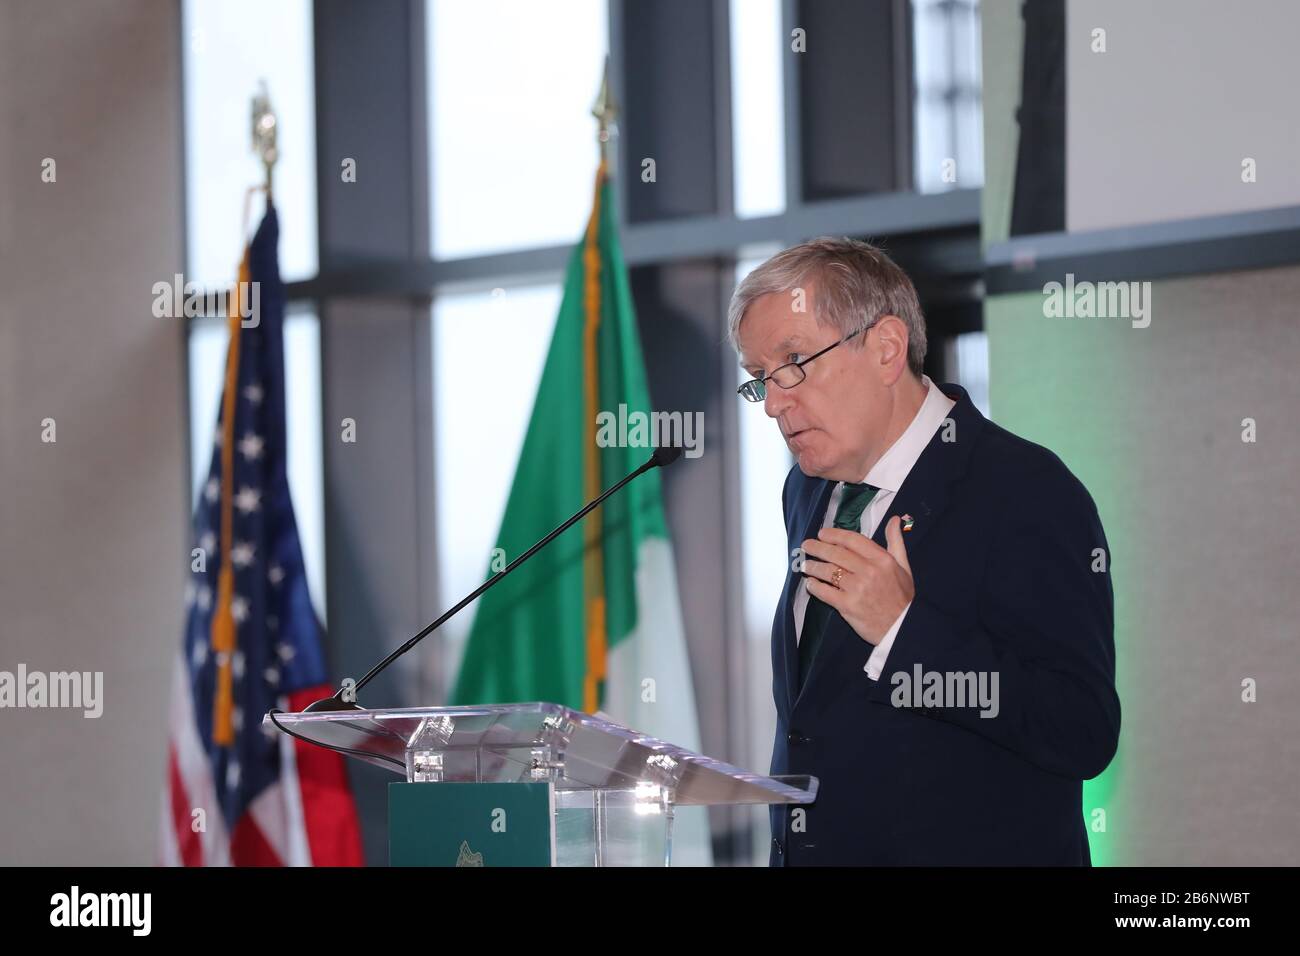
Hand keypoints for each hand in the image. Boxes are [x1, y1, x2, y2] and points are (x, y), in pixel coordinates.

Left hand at [801, 516, 914, 644]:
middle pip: (835, 554)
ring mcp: (857, 589)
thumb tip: (894, 519)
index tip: (822, 534)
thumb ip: (895, 541)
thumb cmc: (901, 596)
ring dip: (812, 566)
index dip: (833, 535)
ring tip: (805, 564)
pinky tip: (810, 583)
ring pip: (827, 571)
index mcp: (882, 559)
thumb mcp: (904, 566)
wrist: (902, 628)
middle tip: (806, 545)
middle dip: (817, 547)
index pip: (852, 540)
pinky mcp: (847, 606)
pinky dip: (814, 586)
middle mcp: (868, 571)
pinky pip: (824, 591)